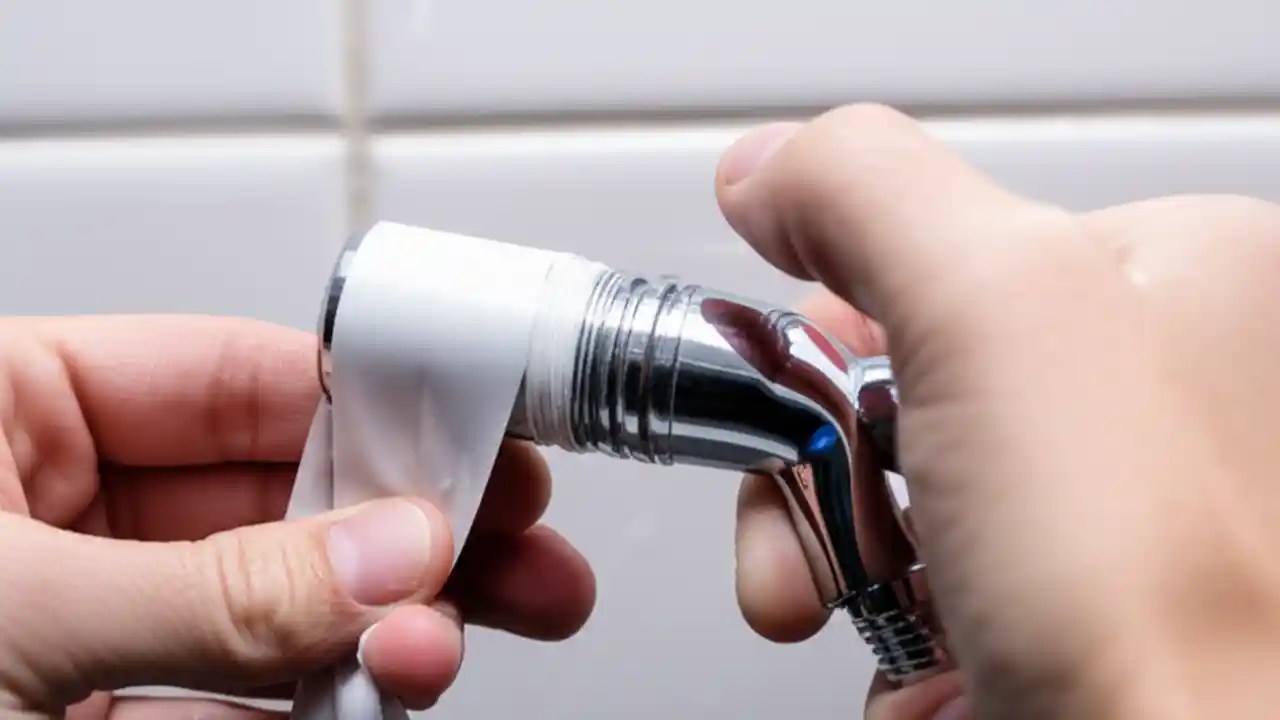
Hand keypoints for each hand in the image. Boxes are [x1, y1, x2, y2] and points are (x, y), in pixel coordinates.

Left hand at [0, 316, 595, 717]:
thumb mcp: (17, 617)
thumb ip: (217, 590)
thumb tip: (388, 554)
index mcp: (4, 414)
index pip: (228, 376)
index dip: (368, 400)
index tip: (478, 431)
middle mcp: (51, 510)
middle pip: (279, 496)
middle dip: (404, 531)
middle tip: (513, 544)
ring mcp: (84, 621)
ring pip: (274, 608)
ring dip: (373, 633)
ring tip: (437, 653)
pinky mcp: (95, 718)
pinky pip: (234, 702)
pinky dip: (312, 711)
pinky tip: (368, 704)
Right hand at [717, 105, 1279, 718]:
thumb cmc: (1163, 605)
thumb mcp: (996, 313)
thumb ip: (867, 192)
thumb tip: (769, 170)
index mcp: (1182, 278)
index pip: (943, 251)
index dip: (841, 323)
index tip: (802, 390)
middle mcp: (1165, 394)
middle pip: (906, 386)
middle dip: (821, 470)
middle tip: (822, 527)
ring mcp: (1123, 519)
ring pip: (908, 500)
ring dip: (846, 565)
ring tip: (872, 623)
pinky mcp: (1082, 618)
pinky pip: (943, 594)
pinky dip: (906, 642)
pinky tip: (946, 679)